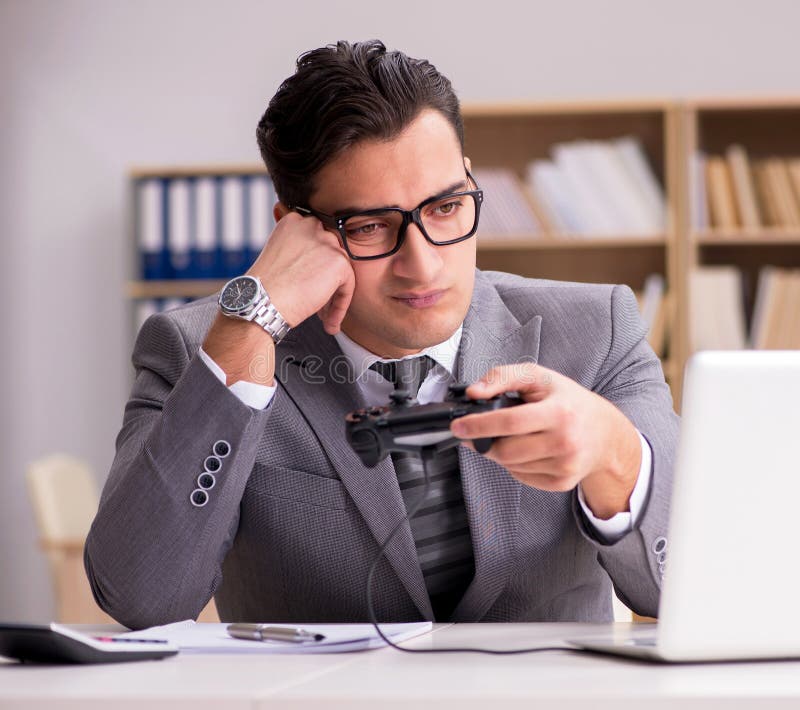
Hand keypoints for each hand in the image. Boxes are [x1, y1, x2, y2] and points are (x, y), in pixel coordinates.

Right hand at [249, 210, 355, 334]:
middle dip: (325, 281)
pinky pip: (348, 286)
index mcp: (293, 221)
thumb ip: (298, 252)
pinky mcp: (339, 261)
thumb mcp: (279, 257)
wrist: (261, 301)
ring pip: (340, 272)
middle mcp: (311, 226)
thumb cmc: (264, 287)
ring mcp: (326, 242)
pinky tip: (329, 321)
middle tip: (318, 306)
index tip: (307, 286)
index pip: (316, 243)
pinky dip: (340, 306)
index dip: (314, 268)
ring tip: (323, 317)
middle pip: (329, 256)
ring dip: (333, 296)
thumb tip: (316, 266)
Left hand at [450, 363, 641, 518]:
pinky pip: (521, 476)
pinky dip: (514, 464)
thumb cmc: (568, 401)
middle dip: (483, 442)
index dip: (478, 425)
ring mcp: (565, 466)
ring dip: (498, 452)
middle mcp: (565, 442)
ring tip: (509, 436)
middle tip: (474, 433)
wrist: (604, 433)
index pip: (510, 422)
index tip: (457, 426)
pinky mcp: (562, 483)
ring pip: (510, 465)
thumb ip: (503, 377)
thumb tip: (474, 392)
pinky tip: (525, 449)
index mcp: (560, 412)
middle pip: (506, 450)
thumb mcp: (539, 377)